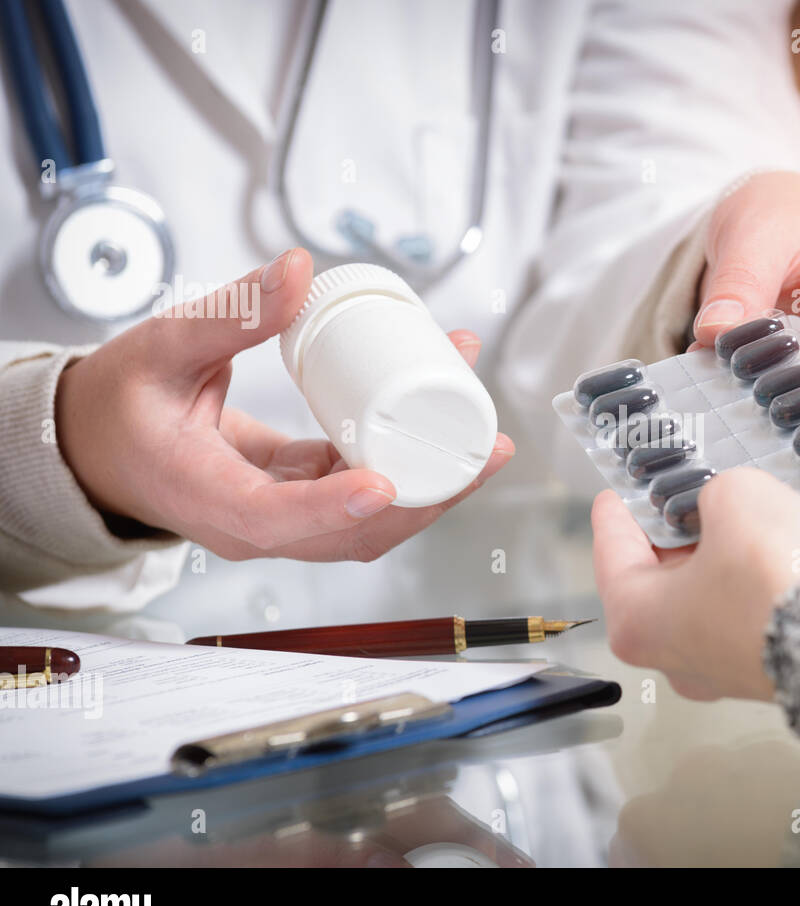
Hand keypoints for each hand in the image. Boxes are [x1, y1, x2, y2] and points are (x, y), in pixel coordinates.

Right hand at [55, 248, 513, 560]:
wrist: (104, 443)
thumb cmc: (123, 404)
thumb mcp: (162, 348)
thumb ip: (229, 312)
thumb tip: (298, 270)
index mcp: (209, 499)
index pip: (277, 519)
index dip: (334, 507)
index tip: (383, 484)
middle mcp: (257, 525)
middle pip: (355, 533)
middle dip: (429, 495)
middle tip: (485, 448)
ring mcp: (288, 520)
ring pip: (372, 521)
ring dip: (434, 481)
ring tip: (486, 437)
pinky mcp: (307, 499)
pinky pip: (367, 493)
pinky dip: (409, 462)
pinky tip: (441, 417)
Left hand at [591, 468, 799, 700]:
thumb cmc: (782, 583)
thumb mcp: (735, 495)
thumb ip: (714, 490)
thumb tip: (723, 500)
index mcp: (636, 621)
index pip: (611, 549)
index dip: (620, 506)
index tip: (620, 489)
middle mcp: (670, 656)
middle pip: (657, 576)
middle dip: (675, 529)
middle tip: (687, 492)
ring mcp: (718, 670)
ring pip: (704, 597)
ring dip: (719, 556)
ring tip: (740, 516)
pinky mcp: (763, 670)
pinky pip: (745, 615)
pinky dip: (752, 583)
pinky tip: (771, 551)